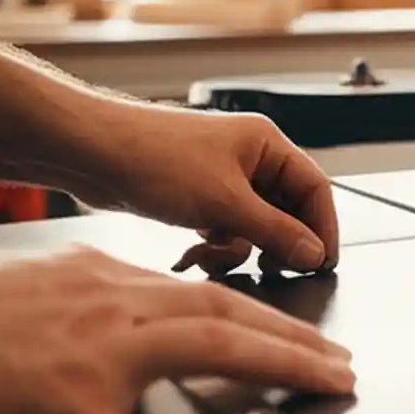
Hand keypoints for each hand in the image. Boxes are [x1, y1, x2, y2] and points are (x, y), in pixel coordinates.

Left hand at [74, 105, 337, 275]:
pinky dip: (215, 247)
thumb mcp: (225, 204)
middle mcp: (248, 158)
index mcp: (266, 144)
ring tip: (215, 257)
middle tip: (272, 268)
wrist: (90, 154)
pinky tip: (194, 252)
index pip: (316, 189)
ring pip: (255, 225)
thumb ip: (276, 232)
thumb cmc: (152, 157)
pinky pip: (225, 229)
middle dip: (276, 243)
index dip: (324, 228)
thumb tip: (314, 254)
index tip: (323, 263)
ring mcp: (222, 178)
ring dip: (239, 248)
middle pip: (287, 210)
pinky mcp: (197, 196)